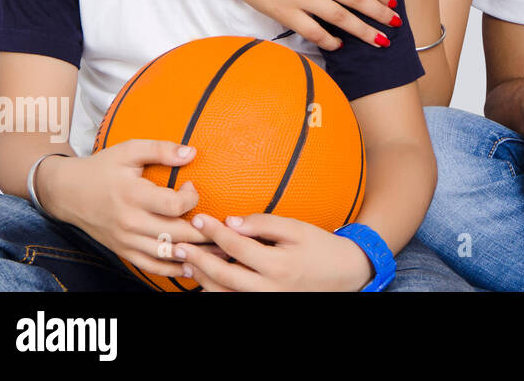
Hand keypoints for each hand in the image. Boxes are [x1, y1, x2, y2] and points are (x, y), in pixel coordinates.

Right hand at [41, 140, 213, 277]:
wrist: (67, 193)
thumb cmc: (102, 168)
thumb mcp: (129, 150)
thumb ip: (161, 149)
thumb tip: (192, 152)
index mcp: (133, 195)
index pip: (173, 205)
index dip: (191, 198)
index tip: (191, 188)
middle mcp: (130, 222)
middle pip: (176, 233)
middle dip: (206, 232)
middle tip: (227, 229)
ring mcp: (126, 240)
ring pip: (166, 253)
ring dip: (196, 254)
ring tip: (221, 250)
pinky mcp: (123, 250)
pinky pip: (150, 266)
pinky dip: (172, 269)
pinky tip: (193, 266)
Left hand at [178, 213, 374, 290]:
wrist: (346, 273)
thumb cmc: (322, 247)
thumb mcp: (298, 229)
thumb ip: (265, 224)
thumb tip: (232, 221)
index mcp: (278, 264)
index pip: (237, 246)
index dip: (215, 231)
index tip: (198, 218)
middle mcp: (269, 288)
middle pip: (223, 274)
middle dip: (198, 258)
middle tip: (177, 244)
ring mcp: (267, 300)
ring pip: (224, 293)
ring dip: (202, 278)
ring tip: (185, 262)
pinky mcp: (267, 304)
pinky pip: (234, 300)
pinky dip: (216, 290)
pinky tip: (205, 279)